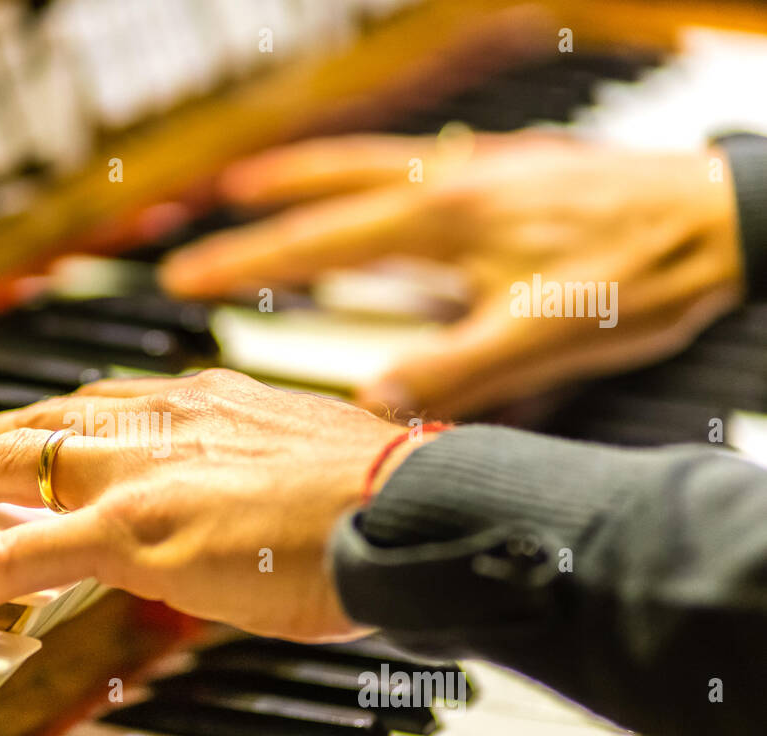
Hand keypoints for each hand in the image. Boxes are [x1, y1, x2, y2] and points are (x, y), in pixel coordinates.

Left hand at [0, 369, 433, 640]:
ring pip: (7, 465)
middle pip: (35, 420)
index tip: (26, 443)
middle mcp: (158, 418)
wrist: (407, 506)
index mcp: (203, 400)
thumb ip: (253, 471)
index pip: (98, 406)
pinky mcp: (129, 528)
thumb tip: (245, 501)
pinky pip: (13, 555)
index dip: (49, 428)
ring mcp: (138, 470)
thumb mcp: (303, 461)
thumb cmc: (380, 494)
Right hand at [160, 133, 744, 417]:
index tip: (187, 276)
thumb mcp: (539, 339)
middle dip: (257, 222)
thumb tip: (365, 404)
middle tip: (198, 239)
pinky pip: (411, 165)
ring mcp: (476, 169)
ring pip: (366, 168)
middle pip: (326, 196)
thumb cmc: (639, 275)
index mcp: (443, 220)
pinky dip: (367, 176)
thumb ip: (448, 372)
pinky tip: (368, 192)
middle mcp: (448, 181)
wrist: (722, 217)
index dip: (246, 262)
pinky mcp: (505, 171)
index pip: (318, 242)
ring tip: (253, 187)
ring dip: (305, 180)